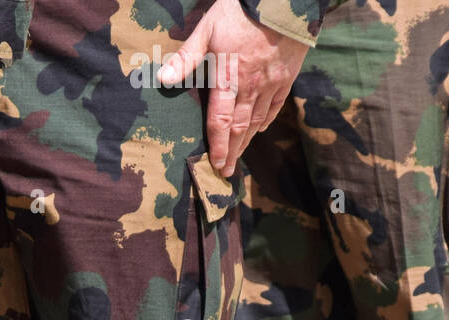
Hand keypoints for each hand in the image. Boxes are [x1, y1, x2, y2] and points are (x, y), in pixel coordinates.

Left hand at [159, 0, 308, 176]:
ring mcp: (271, 83)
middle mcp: (251, 87)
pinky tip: (259, 130)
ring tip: (238, 158)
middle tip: (225, 173)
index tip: (214, 165)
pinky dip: (265, 121)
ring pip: (257, 121)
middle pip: (239, 128)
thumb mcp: (208, 28)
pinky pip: (275, 106)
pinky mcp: (286, 76)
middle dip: (231, 153)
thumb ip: (187, 57)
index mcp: (229, 79)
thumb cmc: (241, 10)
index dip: (216, 146)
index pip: (220, 122)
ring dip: (246, 142)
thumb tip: (162, 78)